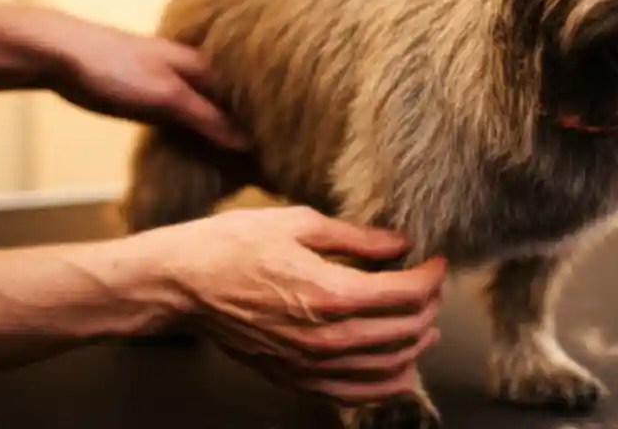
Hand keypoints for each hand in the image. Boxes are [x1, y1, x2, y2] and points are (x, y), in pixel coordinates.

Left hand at [18, 8, 248, 149]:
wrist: (57, 53)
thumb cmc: (114, 69)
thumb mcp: (165, 97)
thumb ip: (206, 119)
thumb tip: (248, 142)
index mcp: (204, 64)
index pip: (248, 95)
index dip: (266, 119)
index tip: (285, 148)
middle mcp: (194, 69)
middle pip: (232, 102)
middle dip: (250, 125)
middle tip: (271, 158)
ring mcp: (172, 80)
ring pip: (210, 106)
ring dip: (225, 127)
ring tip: (245, 157)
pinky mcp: (152, 92)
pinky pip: (188, 112)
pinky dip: (200, 127)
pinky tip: (204, 143)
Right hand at [157, 207, 446, 403]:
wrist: (181, 285)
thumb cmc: (232, 245)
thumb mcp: (298, 223)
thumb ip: (357, 238)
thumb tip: (400, 243)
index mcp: (330, 294)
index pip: (407, 294)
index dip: (432, 276)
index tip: (436, 261)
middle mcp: (327, 338)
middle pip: (405, 332)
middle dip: (429, 307)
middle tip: (430, 286)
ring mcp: (310, 365)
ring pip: (389, 370)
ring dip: (416, 346)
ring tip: (424, 325)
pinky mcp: (295, 379)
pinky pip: (355, 394)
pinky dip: (386, 383)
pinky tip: (396, 365)